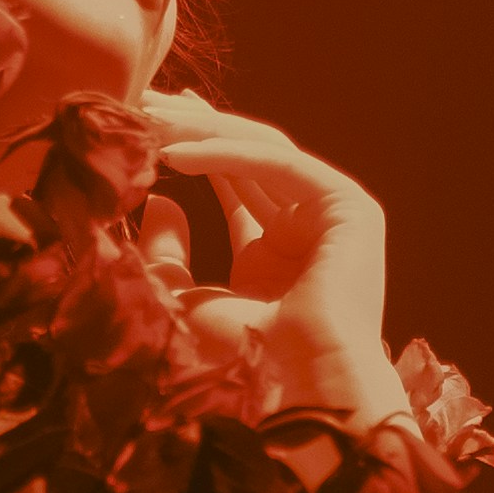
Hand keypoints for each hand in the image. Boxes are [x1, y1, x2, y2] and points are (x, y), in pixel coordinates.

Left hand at [139, 100, 400, 426]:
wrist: (297, 391)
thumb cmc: (244, 363)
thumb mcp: (184, 298)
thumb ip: (168, 253)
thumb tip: (159, 199)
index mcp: (275, 253)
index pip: (233, 179)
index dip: (193, 145)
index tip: (149, 118)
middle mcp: (305, 228)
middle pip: (247, 157)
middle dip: (195, 126)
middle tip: (145, 101)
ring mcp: (332, 215)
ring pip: (264, 151)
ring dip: (206, 131)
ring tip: (153, 118)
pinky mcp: (348, 207)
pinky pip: (279, 165)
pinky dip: (227, 155)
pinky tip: (178, 154)